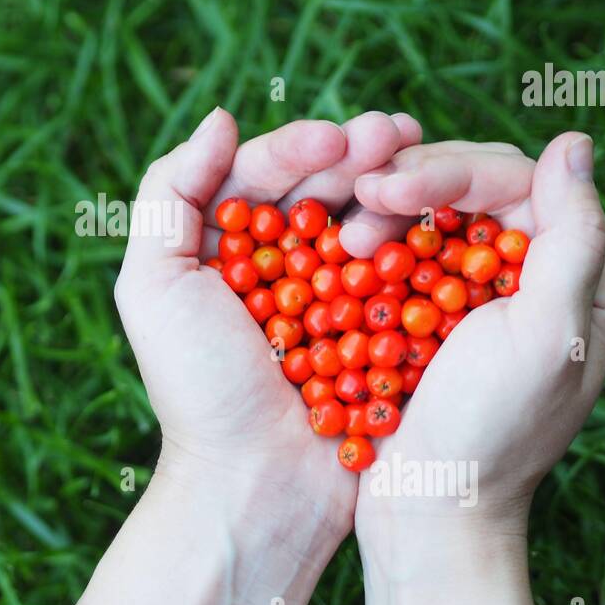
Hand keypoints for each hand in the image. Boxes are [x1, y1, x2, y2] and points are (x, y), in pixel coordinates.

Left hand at [113, 107, 421, 543]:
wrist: (255, 488)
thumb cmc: (198, 389)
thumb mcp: (154, 286)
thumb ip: (170, 194)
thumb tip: (220, 116)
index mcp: (222, 245)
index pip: (261, 172)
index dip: (299, 147)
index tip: (339, 141)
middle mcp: (278, 262)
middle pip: (322, 187)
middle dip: (358, 154)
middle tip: (399, 132)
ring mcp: (332, 295)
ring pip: (366, 220)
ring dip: (396, 187)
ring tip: (424, 161)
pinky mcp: (376, 330)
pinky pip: (401, 273)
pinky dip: (421, 241)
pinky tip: (449, 212)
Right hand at [342, 133, 604, 604]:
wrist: (428, 510)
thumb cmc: (489, 433)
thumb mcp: (546, 338)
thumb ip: (573, 238)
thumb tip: (575, 142)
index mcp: (579, 274)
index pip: (516, 182)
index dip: (447, 170)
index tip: (379, 188)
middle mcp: (534, 272)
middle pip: (471, 186)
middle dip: (408, 185)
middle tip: (355, 205)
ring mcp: (478, 290)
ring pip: (430, 210)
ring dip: (381, 210)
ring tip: (345, 237)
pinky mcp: (430, 310)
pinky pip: (399, 248)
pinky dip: (367, 241)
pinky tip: (338, 249)